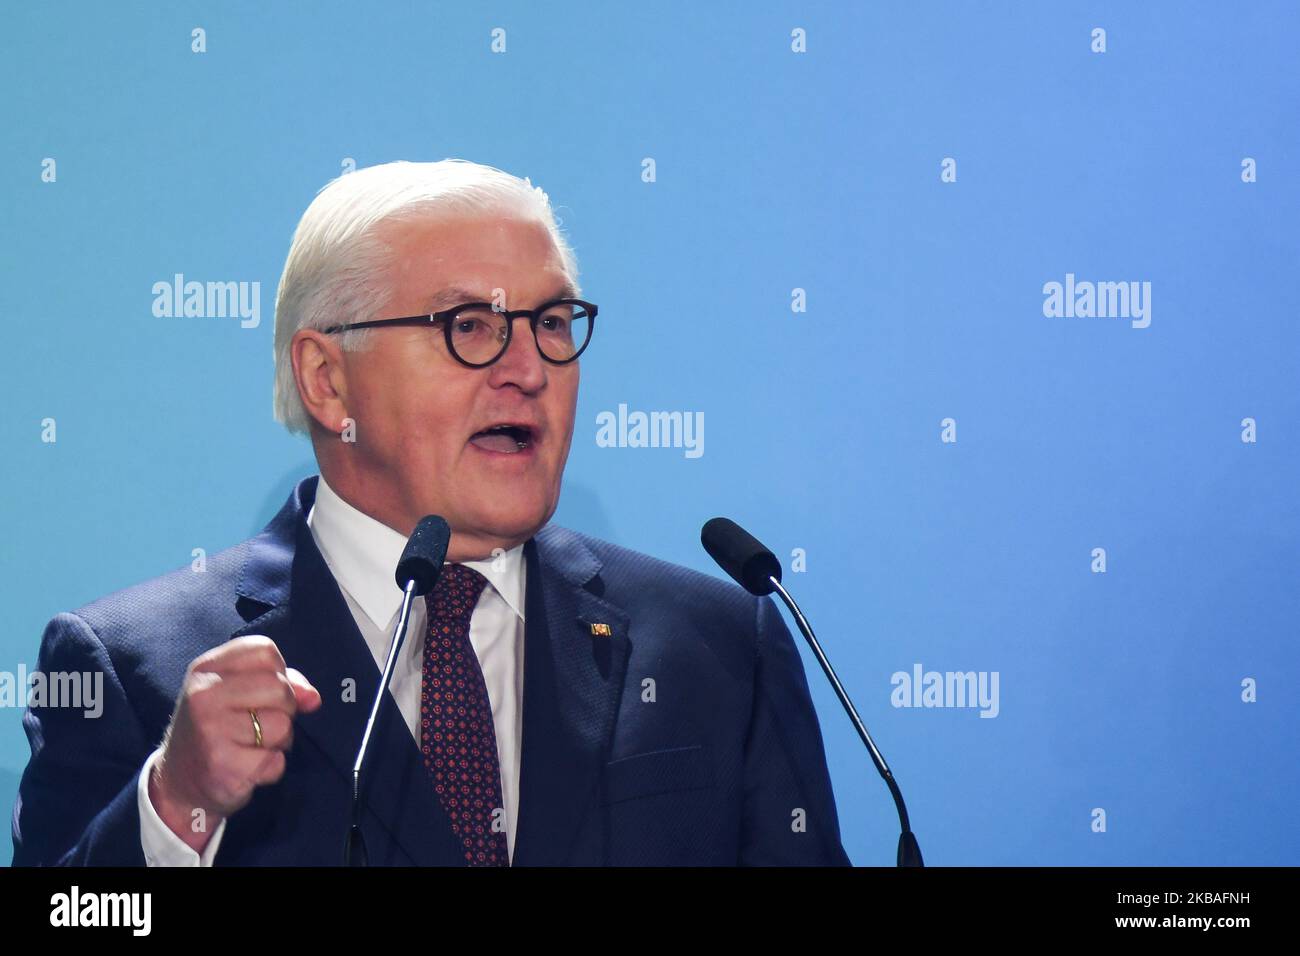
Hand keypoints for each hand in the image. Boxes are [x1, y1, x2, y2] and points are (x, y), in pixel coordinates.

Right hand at [148, 635, 321, 850]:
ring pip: (282, 725)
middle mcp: (204, 694)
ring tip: (252, 746)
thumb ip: (282, 683)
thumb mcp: (238, 693)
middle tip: (260, 723)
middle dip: (284, 709)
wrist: (178, 782)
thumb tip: (313, 698)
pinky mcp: (223, 764)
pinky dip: (270, 767)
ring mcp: (211, 729)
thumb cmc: (218, 728)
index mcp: (207, 668)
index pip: (265, 650)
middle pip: (280, 687)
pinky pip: (275, 760)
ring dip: (279, 741)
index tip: (263, 692)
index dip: (278, 672)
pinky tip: (247, 767)